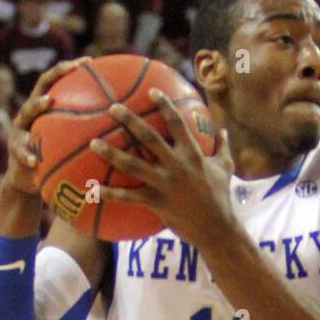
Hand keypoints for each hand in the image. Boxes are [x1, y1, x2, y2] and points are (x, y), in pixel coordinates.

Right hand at [4, 57, 92, 193]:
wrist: (28, 182)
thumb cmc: (54, 163)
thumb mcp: (68, 148)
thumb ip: (85, 136)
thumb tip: (116, 132)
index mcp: (44, 110)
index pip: (57, 82)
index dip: (71, 70)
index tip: (89, 61)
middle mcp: (30, 115)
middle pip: (41, 87)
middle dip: (55, 74)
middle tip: (71, 69)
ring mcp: (19, 130)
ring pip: (26, 112)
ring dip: (37, 105)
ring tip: (48, 102)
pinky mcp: (14, 151)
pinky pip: (20, 151)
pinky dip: (27, 154)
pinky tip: (34, 160)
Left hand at [91, 91, 232, 250]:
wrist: (216, 228)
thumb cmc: (221, 196)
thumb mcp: (225, 168)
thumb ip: (223, 147)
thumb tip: (223, 129)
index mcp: (192, 154)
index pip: (177, 123)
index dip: (164, 105)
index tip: (151, 91)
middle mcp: (176, 166)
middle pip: (149, 138)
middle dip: (130, 120)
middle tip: (113, 107)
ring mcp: (164, 184)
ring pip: (133, 165)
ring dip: (112, 153)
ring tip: (93, 143)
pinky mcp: (156, 203)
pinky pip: (129, 197)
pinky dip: (111, 193)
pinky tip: (93, 189)